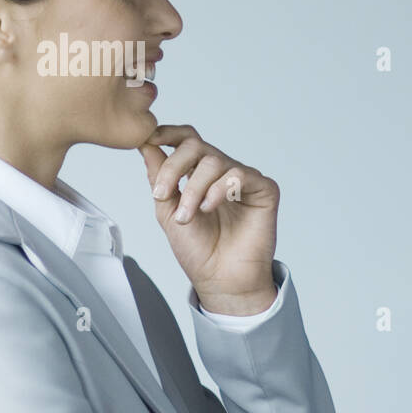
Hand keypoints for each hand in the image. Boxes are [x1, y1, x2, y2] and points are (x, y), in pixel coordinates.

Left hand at [138, 125, 279, 314]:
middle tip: (163, 195)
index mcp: (199, 174)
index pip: (186, 140)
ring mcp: (243, 180)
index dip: (168, 133)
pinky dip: (219, 189)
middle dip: (174, 167)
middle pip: (197, 145)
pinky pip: (239, 175)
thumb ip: (159, 178)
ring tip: (189, 216)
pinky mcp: (264, 190)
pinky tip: (210, 208)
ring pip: (215, 161)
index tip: (150, 139)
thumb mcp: (167, 211)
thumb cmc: (198, 251)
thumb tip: (146, 145)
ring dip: (194, 188)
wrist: (220, 279)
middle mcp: (222, 172)